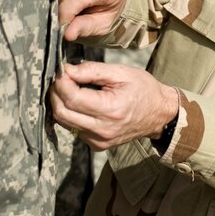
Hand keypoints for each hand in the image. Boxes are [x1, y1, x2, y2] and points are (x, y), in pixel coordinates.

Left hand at [50, 61, 179, 150]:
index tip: (62, 70)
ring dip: (61, 103)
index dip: (61, 82)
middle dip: (56, 93)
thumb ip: (92, 70)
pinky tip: (80, 102)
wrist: (159, 114)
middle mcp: (102, 130)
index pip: (72, 98)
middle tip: (61, 78)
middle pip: (62, 112)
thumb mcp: (121, 72)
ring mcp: (98, 141)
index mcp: (110, 110)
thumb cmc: (143, 89)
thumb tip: (66, 70)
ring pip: (64, 122)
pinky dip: (71, 114)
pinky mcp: (97, 145)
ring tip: (70, 87)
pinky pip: (73, 128)